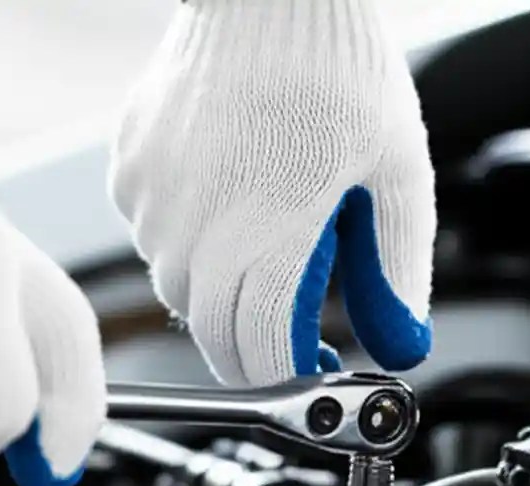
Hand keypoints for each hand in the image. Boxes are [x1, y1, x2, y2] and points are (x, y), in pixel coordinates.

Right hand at [109, 0, 435, 385]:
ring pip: (180, 288)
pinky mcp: (128, 172)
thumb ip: (395, 272)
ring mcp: (152, 201)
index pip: (259, 356)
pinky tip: (231, 190)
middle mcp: (194, 229)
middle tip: (299, 311)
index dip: (293, 374)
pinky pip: (156, 237)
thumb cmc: (337, 68)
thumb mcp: (396, 173)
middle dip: (258, 341)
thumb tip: (400, 345)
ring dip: (225, 287)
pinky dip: (192, 237)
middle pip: (214, 335)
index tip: (319, 359)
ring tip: (272, 229)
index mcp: (267, 234)